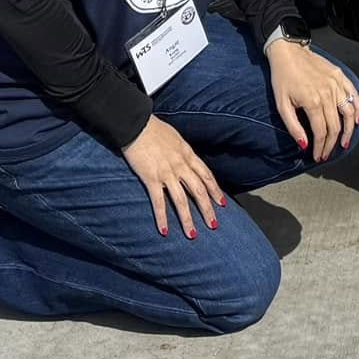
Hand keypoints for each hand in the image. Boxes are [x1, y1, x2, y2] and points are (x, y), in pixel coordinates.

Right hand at [122, 115, 223, 238]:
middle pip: (199, 190)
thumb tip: (186, 160)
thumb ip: (182, 151)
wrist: (137, 124)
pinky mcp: (152, 178)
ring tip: (192, 235)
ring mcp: (167, 172)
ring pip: (182, 200)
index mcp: (187, 154)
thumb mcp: (175, 138)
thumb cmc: (154, 129)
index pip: (206, 175)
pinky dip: (162, 217)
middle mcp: (181, 164)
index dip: (215, 190)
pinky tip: (164, 231)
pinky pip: (159, 202)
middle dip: (207, 209)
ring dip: (188, 219)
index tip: (221, 203)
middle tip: (214, 225)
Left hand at [266, 41, 358, 162]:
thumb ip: (293, 127)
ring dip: (349, 130)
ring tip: (345, 142)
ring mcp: (336, 84)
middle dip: (332, 144)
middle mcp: (327, 93)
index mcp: (312, 101)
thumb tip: (304, 145)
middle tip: (327, 154)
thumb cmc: (283, 77)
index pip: (321, 132)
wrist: (288, 51)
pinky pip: (353, 94)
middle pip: (335, 126)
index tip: (317, 156)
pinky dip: (358, 108)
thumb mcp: (281, 104)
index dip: (320, 147)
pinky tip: (357, 119)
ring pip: (349, 113)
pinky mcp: (339, 76)